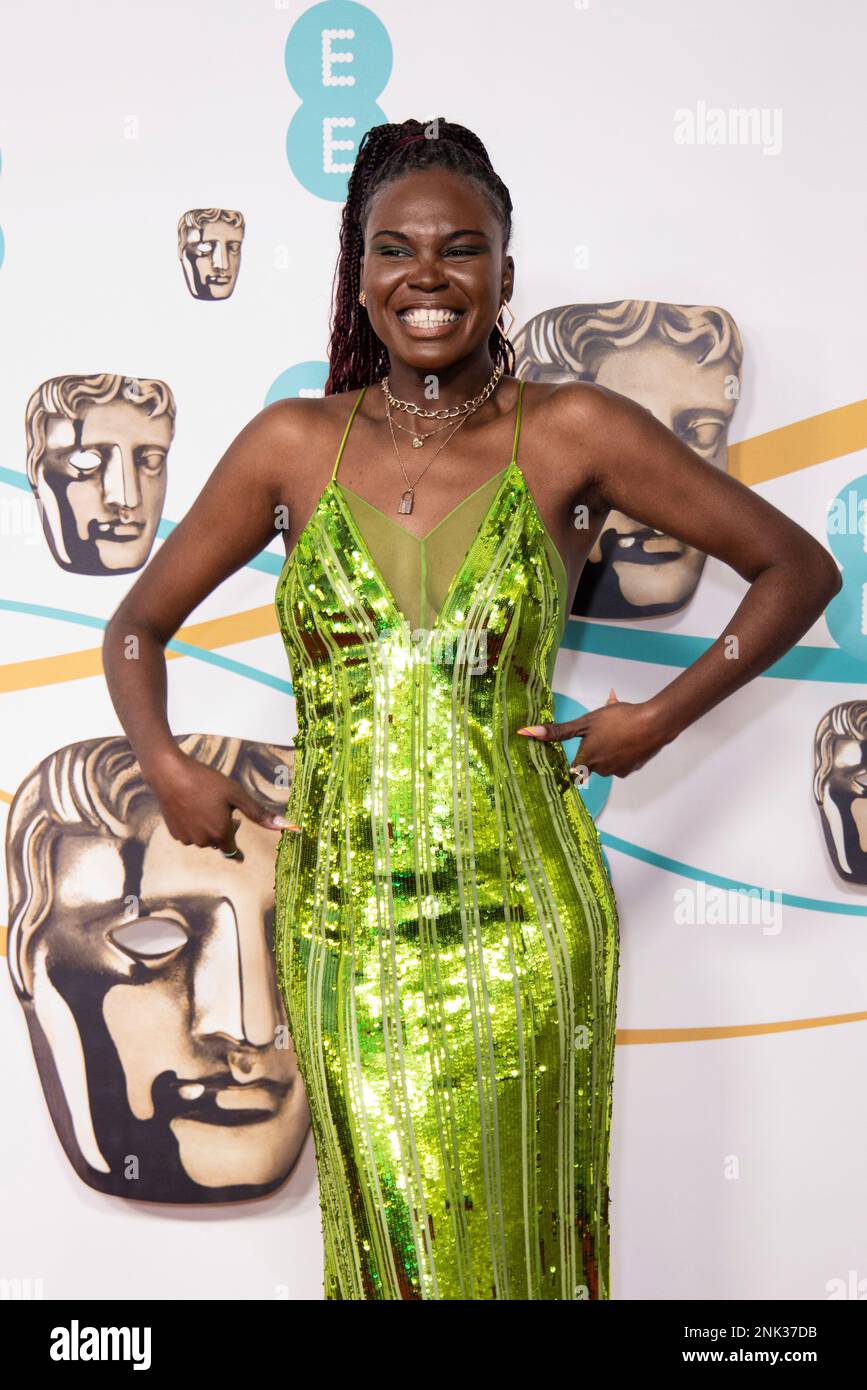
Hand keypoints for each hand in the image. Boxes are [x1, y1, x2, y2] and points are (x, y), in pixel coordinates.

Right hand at [146, 750, 301, 854]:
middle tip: (220, 808)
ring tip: (204, 804)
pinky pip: (189, 833)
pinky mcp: (173, 832)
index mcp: (221, 834)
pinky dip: (192, 825)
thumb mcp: (236, 793)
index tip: (240, 855)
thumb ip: (258, 813)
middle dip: (222, 829)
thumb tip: (285, 826)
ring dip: (207, 827)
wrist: (170, 774)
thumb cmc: (205, 782)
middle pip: (218, 841)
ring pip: (203, 838)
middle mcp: (203, 841)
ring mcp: (186, 838)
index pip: (233, 851)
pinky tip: (190, 807)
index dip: (237, 849)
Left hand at [517, 689, 672, 778]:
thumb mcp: (586, 722)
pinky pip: (621, 762)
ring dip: (608, 749)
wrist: (654, 723)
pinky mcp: (633, 769)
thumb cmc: (618, 719)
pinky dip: (622, 752)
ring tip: (616, 731)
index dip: (569, 766)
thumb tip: (528, 733)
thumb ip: (559, 731)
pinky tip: (628, 738)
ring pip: (606, 762)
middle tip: (600, 731)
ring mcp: (618, 772)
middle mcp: (601, 770)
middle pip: (590, 764)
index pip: (571, 772)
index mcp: (587, 760)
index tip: (567, 763)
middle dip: (593, 749)